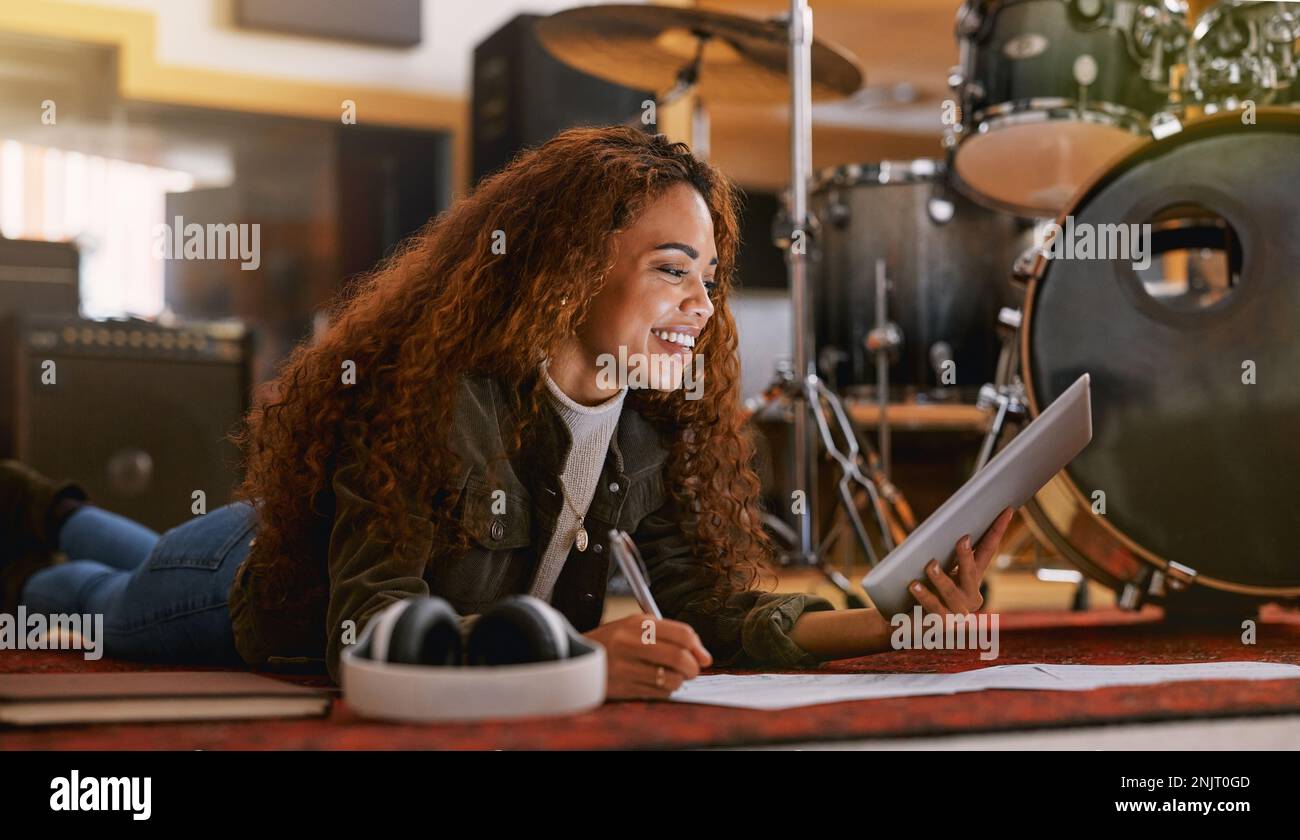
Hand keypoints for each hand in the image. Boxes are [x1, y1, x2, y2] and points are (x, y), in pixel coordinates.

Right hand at [582, 613, 712, 699]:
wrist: (577, 658)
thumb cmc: (614, 643)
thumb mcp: (636, 628)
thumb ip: (669, 636)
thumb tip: (704, 657)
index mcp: (638, 623)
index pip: (682, 634)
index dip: (698, 647)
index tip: (702, 657)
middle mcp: (631, 642)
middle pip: (679, 657)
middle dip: (693, 668)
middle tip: (691, 671)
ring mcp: (625, 666)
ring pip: (670, 678)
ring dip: (679, 681)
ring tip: (672, 677)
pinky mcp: (622, 686)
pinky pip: (657, 693)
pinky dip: (665, 691)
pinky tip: (656, 685)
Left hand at [909, 506, 1014, 615]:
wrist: (910, 625)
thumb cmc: (926, 590)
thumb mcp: (937, 570)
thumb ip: (943, 553)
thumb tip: (943, 526)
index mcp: (972, 579)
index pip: (987, 552)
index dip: (996, 532)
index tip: (1006, 510)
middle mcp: (970, 596)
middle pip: (972, 573)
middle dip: (967, 556)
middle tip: (962, 539)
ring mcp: (958, 612)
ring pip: (950, 592)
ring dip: (940, 577)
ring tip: (930, 565)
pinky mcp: (942, 624)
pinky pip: (933, 607)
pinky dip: (924, 595)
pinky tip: (913, 585)